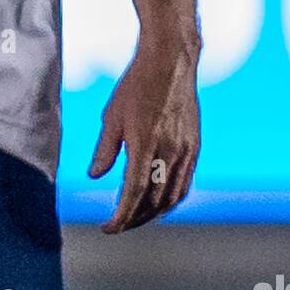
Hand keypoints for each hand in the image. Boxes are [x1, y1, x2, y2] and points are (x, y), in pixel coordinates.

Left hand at [88, 38, 199, 232]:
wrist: (170, 62)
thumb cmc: (136, 85)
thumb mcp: (112, 115)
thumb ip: (105, 149)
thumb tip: (95, 176)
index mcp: (145, 144)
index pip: (133, 193)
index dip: (121, 215)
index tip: (108, 227)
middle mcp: (169, 152)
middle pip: (153, 201)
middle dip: (134, 219)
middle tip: (118, 224)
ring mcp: (186, 150)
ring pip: (172, 197)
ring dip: (153, 214)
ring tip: (136, 218)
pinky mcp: (194, 146)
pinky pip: (184, 183)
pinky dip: (170, 199)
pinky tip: (158, 201)